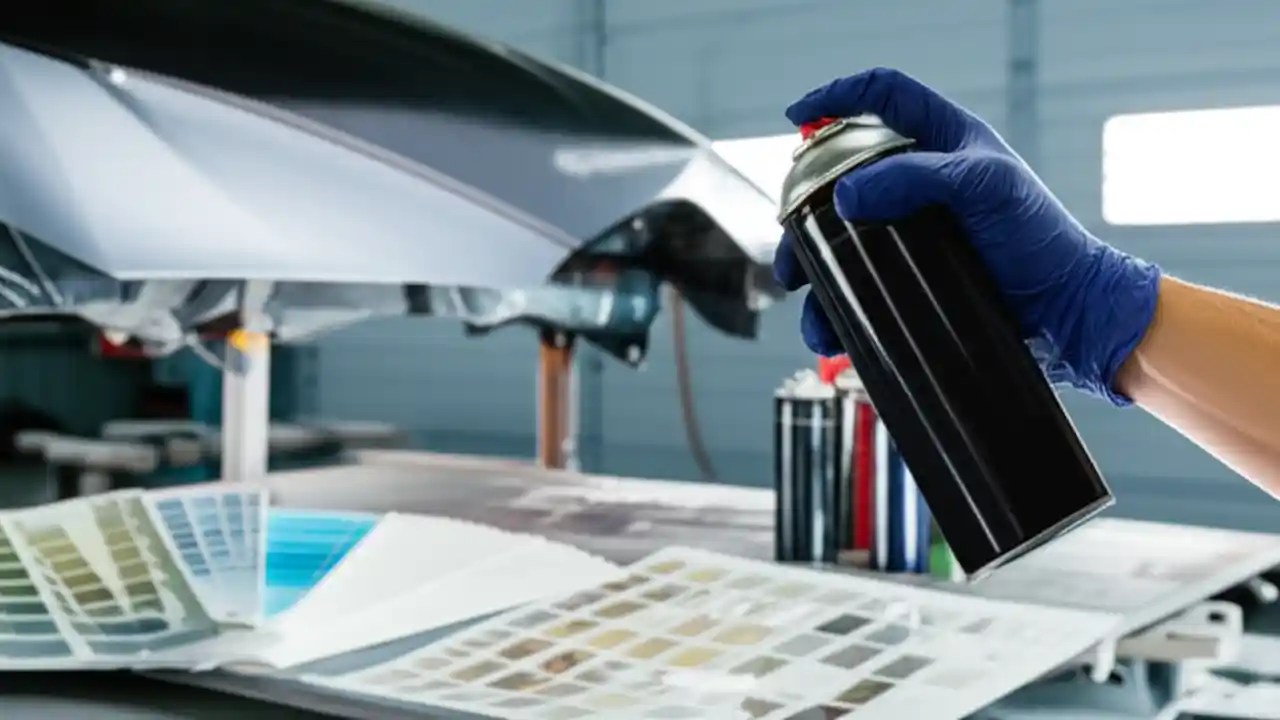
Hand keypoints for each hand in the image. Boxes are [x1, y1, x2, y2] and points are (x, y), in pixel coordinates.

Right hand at [772, 68, 1160, 404]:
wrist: (1064, 310)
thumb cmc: (1041, 239)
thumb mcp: (985, 189)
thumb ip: (917, 178)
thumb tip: (846, 192)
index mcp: (945, 142)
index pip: (884, 97)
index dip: (838, 97)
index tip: (797, 113)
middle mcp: (923, 182)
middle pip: (844, 173)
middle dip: (806, 200)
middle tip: (790, 226)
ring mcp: (915, 230)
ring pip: (842, 235)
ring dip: (811, 260)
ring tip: (800, 285)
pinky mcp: (913, 275)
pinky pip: (861, 284)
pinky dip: (836, 305)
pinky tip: (829, 325)